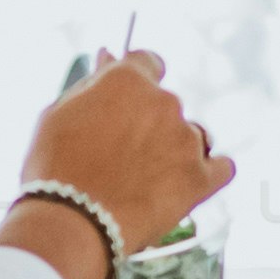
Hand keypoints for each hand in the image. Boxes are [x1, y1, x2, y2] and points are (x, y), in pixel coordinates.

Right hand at [25, 48, 227, 241]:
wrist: (73, 221)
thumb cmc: (58, 168)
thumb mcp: (60, 114)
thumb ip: (92, 84)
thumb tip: (109, 57)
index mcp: (129, 80)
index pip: (148, 63)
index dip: (138, 82)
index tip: (129, 101)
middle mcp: (164, 102)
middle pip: (166, 105)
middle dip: (149, 125)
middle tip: (121, 157)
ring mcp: (186, 140)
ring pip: (192, 136)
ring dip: (176, 150)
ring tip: (146, 179)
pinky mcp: (200, 178)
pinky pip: (222, 168)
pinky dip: (209, 173)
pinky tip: (188, 184)